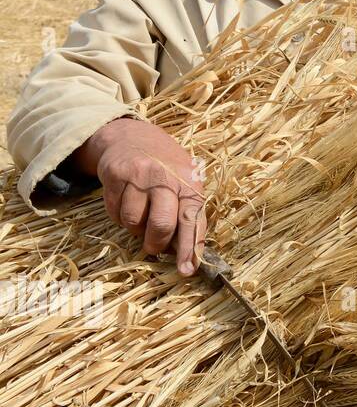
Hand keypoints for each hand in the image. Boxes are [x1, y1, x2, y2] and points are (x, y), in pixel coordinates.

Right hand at [73, 118, 206, 275]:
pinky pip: (115, 213)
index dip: (189, 249)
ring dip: (136, 229)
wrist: (133, 136)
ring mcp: (139, 177)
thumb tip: (189, 252)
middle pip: (161, 225)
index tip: (186, 270)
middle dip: (156, 244)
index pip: (192, 221)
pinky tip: (127, 203)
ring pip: (133, 222)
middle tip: (154, 246)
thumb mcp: (186, 183)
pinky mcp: (116, 176)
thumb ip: (189, 214)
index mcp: (190, 183)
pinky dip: (120, 217)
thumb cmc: (166, 168)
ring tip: (141, 215)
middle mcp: (166, 179)